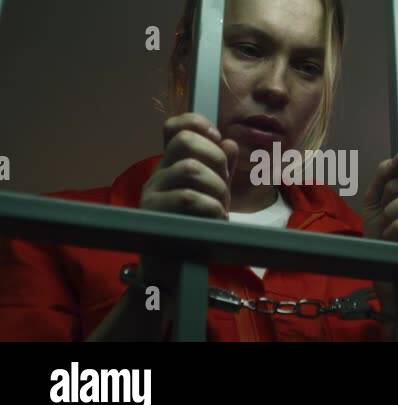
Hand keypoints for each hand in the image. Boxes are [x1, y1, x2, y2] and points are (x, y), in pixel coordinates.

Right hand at [138, 113, 238, 293]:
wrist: (174, 272)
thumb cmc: (194, 231)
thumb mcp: (213, 196)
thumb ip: (221, 171)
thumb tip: (229, 141)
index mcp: (172, 167)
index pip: (175, 127)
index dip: (197, 124)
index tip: (216, 139)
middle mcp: (158, 175)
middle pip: (185, 142)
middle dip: (216, 159)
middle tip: (223, 186)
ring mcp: (153, 194)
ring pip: (190, 169)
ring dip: (217, 189)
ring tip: (220, 210)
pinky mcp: (153, 215)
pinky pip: (189, 199)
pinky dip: (212, 210)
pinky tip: (215, 222)